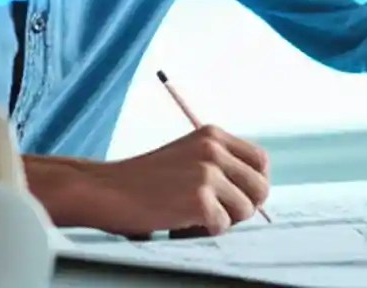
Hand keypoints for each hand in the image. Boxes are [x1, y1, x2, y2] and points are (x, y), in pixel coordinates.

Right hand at [79, 125, 270, 236]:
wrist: (105, 189)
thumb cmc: (144, 180)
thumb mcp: (187, 155)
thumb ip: (219, 164)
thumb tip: (256, 192)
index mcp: (213, 135)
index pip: (260, 161)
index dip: (254, 184)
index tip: (238, 197)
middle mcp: (214, 150)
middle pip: (260, 187)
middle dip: (244, 207)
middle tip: (218, 214)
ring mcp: (208, 174)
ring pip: (244, 210)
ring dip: (222, 221)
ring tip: (191, 218)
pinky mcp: (199, 200)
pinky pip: (221, 226)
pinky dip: (202, 232)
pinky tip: (177, 223)